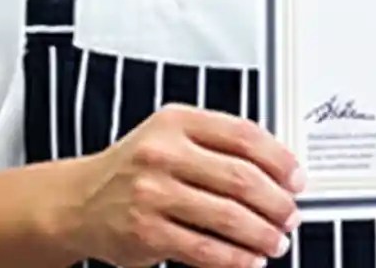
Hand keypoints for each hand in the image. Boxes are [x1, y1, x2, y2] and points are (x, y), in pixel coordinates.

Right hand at [75, 104, 304, 267]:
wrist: (79, 200)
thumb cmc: (135, 168)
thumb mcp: (172, 137)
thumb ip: (219, 145)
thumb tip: (278, 171)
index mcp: (177, 122)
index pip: (244, 135)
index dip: (280, 160)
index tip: (297, 179)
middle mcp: (163, 153)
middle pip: (241, 178)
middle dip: (276, 202)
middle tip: (290, 215)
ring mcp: (152, 193)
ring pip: (228, 216)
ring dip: (262, 234)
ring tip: (276, 241)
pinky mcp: (146, 232)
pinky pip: (205, 248)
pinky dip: (236, 258)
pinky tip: (250, 259)